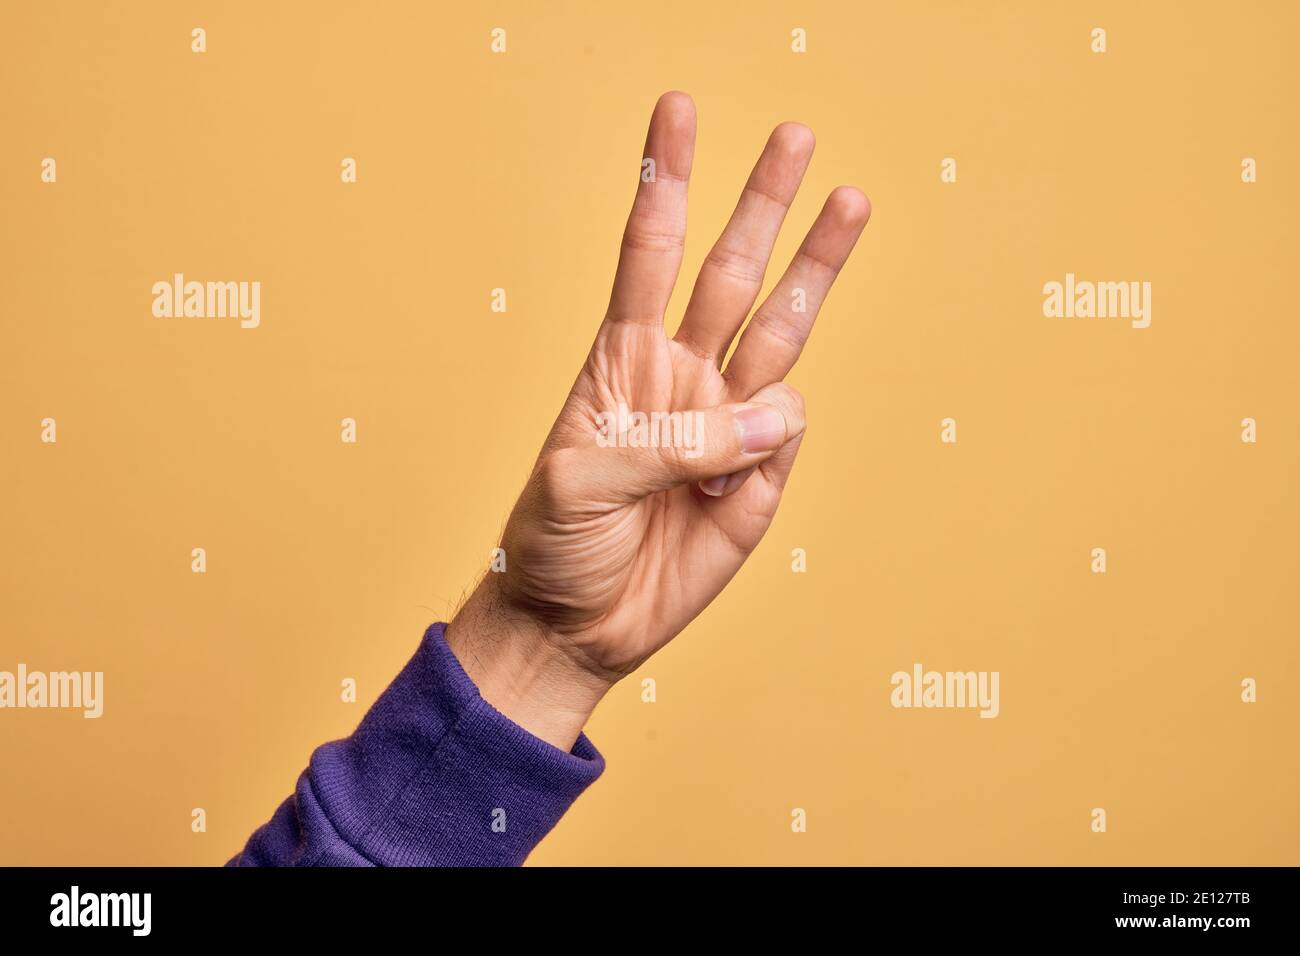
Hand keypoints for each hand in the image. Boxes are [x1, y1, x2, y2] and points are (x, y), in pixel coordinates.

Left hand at [447, 92, 869, 747]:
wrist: (574, 624)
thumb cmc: (557, 540)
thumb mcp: (583, 480)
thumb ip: (674, 441)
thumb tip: (775, 416)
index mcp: (624, 360)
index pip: (650, 253)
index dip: (666, 183)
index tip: (677, 111)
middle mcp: (682, 378)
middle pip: (732, 273)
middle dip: (763, 204)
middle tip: (797, 137)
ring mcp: (726, 427)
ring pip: (783, 330)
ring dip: (815, 267)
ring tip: (849, 202)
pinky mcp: (761, 482)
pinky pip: (785, 438)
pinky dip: (769, 447)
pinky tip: (729, 486)